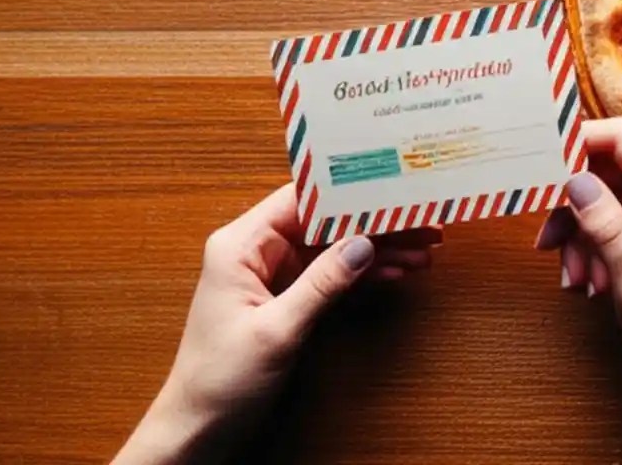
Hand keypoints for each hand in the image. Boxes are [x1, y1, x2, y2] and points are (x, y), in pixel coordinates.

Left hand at [113, 184, 438, 464]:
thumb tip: (363, 245)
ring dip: (376, 248)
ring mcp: (272, 275)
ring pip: (333, 246)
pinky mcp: (285, 298)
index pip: (302, 200)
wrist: (199, 429)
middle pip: (325, 221)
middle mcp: (255, 252)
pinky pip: (330, 274)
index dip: (350, 194)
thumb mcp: (276, 330)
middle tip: (423, 224)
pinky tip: (394, 271)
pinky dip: (363, 273)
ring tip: (421, 249)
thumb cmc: (218, 381)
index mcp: (240, 246)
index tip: (394, 193)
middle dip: (374, 222)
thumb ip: (321, 284)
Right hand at [535, 117, 621, 376]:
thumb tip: (573, 181)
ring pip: (604, 197)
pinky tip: (586, 280)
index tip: (540, 163)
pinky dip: (592, 246)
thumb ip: (605, 227)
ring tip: (576, 277)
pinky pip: (613, 219)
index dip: (578, 142)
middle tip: (549, 241)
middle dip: (573, 205)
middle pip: (607, 169)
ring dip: (580, 234)